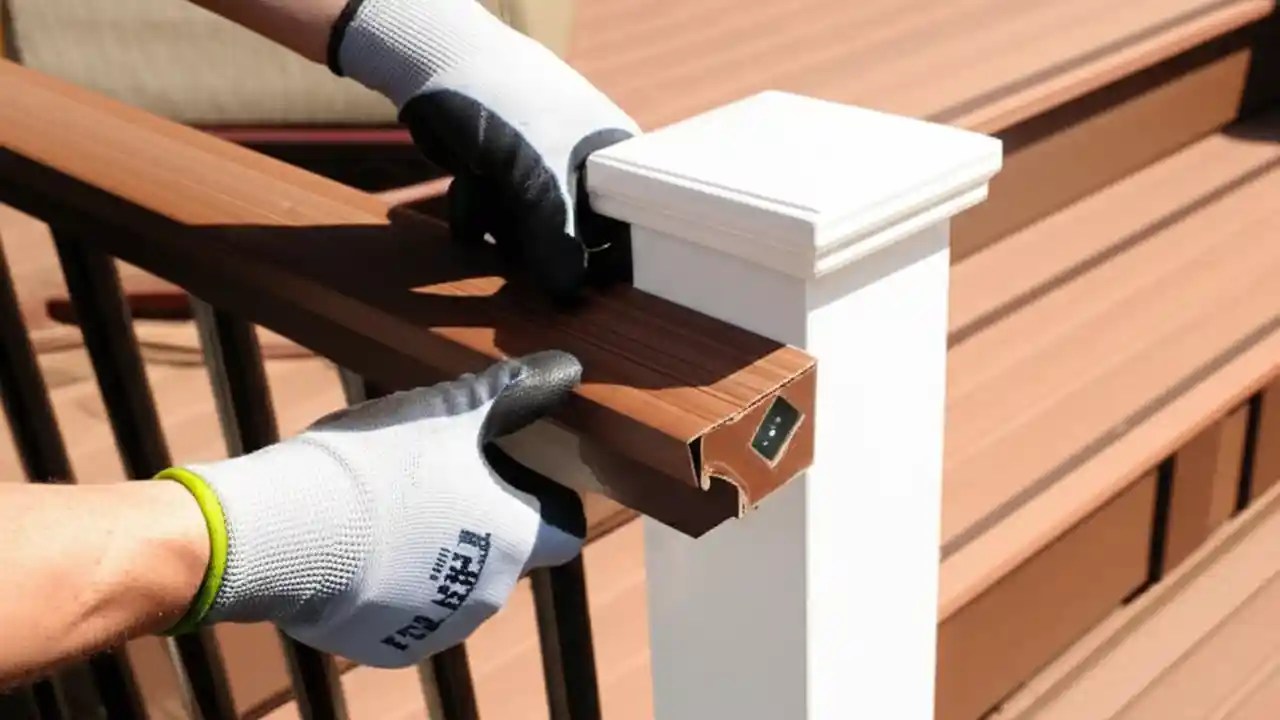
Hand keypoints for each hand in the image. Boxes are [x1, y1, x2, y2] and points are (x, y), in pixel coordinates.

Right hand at [160, 352, 585, 666]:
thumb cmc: (377, 466)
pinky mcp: (393, 646)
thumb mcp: (447, 411)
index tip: (513, 477)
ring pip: (454, 584)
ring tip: (387, 511)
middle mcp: (491, 593)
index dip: (545, 501)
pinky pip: (406, 612)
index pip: (563, 530)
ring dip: (434, 554)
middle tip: (431, 481)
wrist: (284, 536)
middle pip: (503, 553)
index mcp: (516, 539)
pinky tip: (359, 549)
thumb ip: (510, 392)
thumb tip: (565, 367)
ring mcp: (442, 625)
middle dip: (477, 522)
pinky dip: (391, 586)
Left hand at [329, 0, 640, 301]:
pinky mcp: (502, 181)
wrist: (436, 62)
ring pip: (526, 238)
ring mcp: (541, 177)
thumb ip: (556, 240)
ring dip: (499, 228)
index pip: (626, 229)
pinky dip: (478, 214)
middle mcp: (583, 173)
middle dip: (534, 240)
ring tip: (487, 187)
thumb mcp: (535, 178)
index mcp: (614, 162)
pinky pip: (495, 224)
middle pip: (570, 243)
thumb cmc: (505, 106)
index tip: (576, 280)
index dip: (601, 259)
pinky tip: (468, 185)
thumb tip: (571, 295)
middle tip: (517, 221)